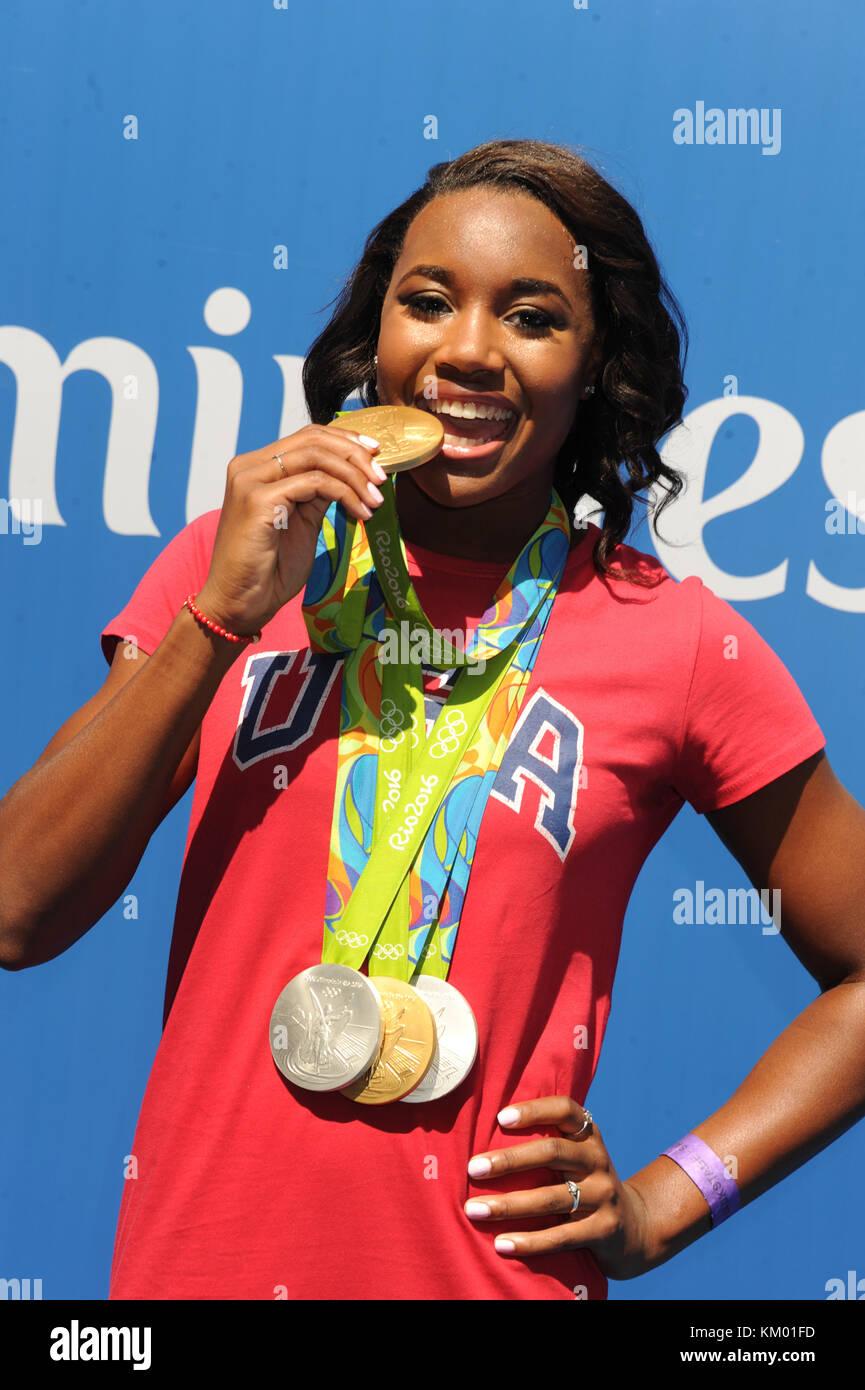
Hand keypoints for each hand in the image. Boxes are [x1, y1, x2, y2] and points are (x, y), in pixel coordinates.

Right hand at [195, 424, 386, 635]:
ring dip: (354, 476)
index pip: (307, 437)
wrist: (240, 603)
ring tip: (376, 500)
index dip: (346, 440)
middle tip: (381, 478)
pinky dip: (345, 494)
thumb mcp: (301, 520)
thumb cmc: (269, 569)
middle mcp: (249, 467)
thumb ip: (317, 493)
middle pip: (313, 439)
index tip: (376, 455)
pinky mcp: (258, 500)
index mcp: (257, 467)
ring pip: (316, 457)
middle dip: (355, 455)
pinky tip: (360, 514)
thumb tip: (350, 474)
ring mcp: (250, 480)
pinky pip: (314, 483)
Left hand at [464, 1095, 656, 1279]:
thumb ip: (543, 1143)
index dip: (534, 1110)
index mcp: (587, 1136)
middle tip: (473, 1169)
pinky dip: (529, 1241)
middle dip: (509, 1160)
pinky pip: (561, 1236)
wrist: (632, 1228)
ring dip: (508, 1205)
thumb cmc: (582, 1184)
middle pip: (552, 1152)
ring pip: (551, 1198)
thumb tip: (480, 1134)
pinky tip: (501, 1243)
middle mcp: (597, 1160)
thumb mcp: (573, 1157)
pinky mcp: (604, 1230)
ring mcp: (604, 1195)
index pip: (565, 1110)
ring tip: (473, 1210)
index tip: (500, 1117)